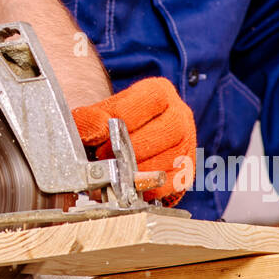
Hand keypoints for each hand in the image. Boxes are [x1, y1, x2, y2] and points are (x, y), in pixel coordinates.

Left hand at [71, 76, 195, 205]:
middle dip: (132, 147)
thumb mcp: (101, 113)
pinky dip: (150, 186)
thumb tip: (91, 130)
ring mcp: (186, 144)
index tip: (100, 133)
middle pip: (168, 129)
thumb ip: (91, 118)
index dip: (125, 115)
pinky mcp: (186, 172)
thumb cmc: (115, 126)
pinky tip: (129, 186)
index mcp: (160, 92)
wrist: (127, 145)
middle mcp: (179, 116)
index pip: (152, 98)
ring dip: (139, 169)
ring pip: (174, 157)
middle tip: (104, 157)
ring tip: (114, 172)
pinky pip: (175, 182)